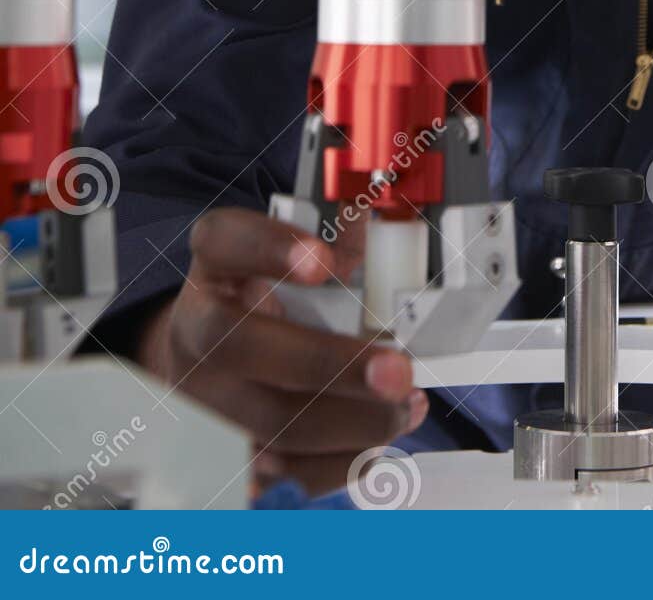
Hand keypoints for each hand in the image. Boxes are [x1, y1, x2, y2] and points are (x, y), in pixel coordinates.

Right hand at [136, 208, 427, 500]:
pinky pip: (281, 474)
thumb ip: (336, 237)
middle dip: (329, 365)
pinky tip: (381, 443)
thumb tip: (382, 232)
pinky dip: (339, 464)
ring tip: (405, 405)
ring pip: (268, 424)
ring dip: (350, 423)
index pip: (224, 240)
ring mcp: (203, 398)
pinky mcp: (225, 454)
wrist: (204, 358)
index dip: (271, 248)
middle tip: (398, 370)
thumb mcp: (287, 253)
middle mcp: (195, 328)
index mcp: (214, 264)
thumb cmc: (260, 297)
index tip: (324, 260)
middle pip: (243, 347)